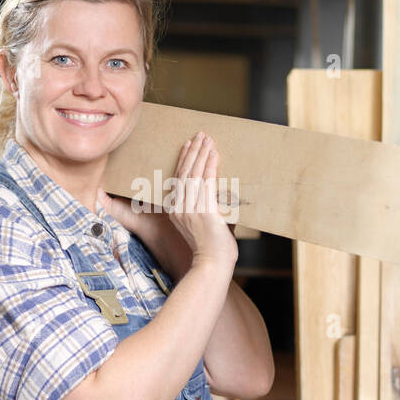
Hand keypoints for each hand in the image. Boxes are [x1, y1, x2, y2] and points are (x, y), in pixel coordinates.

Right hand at [165, 132, 237, 268]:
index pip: (178, 179)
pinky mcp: (203, 211)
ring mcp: (190, 209)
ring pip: (194, 174)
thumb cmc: (213, 247)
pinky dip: (210, 166)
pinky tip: (214, 154)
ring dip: (202, 154)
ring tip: (207, 139)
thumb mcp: (206, 224)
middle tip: (199, 135)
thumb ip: (210, 207)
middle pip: (184, 173)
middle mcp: (179, 208)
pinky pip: (206, 182)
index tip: (188, 146)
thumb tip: (223, 192)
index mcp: (176, 211)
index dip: (184, 160)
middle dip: (193, 152)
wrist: (213, 264)